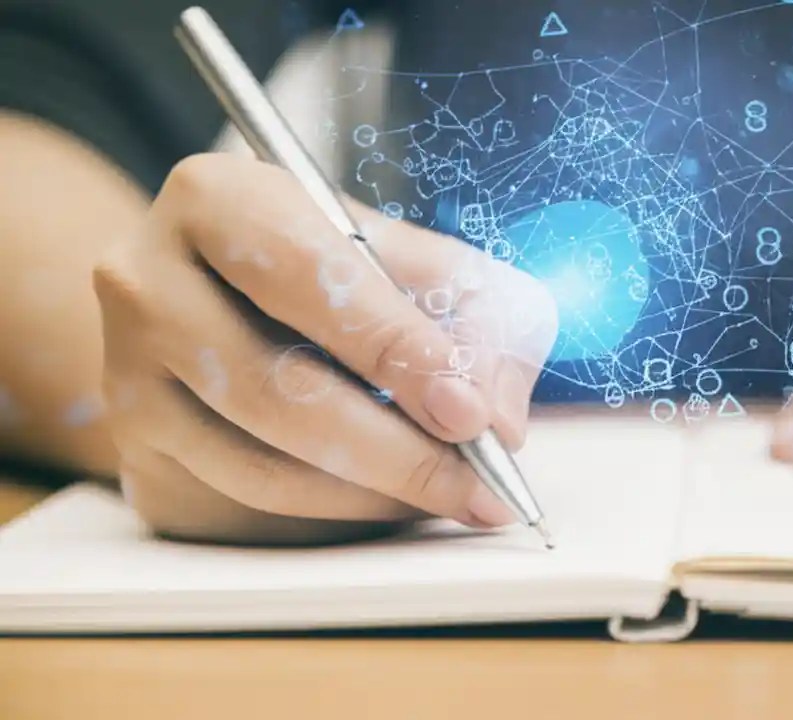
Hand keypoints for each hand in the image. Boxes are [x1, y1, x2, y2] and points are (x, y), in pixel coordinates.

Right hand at [94, 154, 556, 543]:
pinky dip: (334, 519)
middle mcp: (148, 283)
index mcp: (217, 199)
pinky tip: (389, 501)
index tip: (467, 412)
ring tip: (450, 497)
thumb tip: (495, 419)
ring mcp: (128, 378)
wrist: (224, 297)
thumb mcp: (420, 259)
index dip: (395, 349)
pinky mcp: (138, 456)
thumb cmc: (343, 273)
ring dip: (371, 497)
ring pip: (259, 467)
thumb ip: (479, 316)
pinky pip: (244, 509)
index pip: (309, 277)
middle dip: (399, 451)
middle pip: (276, 389)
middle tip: (479, 486)